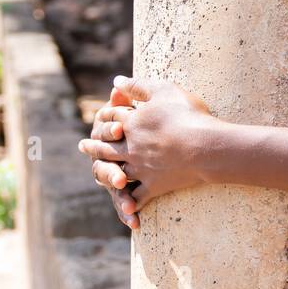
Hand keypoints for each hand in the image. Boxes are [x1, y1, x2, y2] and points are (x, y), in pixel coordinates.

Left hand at [78, 75, 215, 220]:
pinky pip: (138, 197)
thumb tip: (116, 81)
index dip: (106, 117)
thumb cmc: (187, 115)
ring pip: (117, 172)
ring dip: (105, 174)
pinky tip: (128, 207)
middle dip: (94, 146)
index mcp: (131, 124)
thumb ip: (138, 85)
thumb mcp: (164, 90)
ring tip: (99, 175)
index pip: (112, 119)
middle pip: (106, 147)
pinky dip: (131, 203)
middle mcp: (130, 148)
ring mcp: (140, 169)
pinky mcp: (154, 185)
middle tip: (83, 146)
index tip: (97, 118)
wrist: (204, 146)